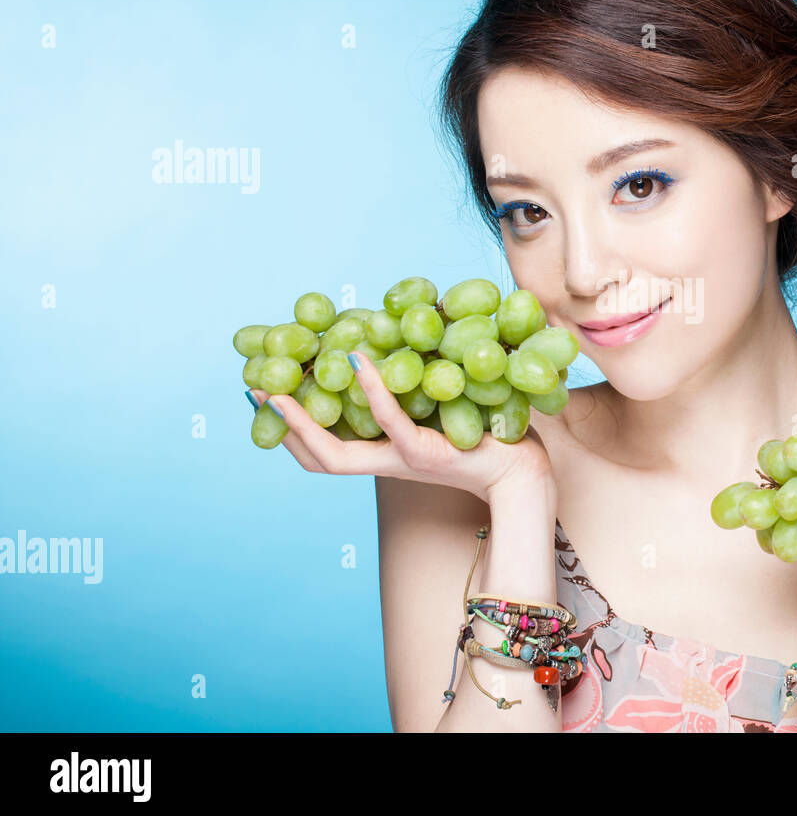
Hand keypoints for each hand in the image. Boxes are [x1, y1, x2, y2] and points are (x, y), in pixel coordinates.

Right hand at [249, 351, 552, 500]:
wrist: (522, 470)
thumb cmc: (486, 436)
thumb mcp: (439, 409)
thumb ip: (413, 388)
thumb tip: (392, 344)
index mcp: (384, 455)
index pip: (324, 451)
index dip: (291, 428)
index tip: (267, 394)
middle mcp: (386, 462)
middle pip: (318, 458)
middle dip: (282, 426)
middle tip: (255, 389)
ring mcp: (402, 459)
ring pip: (338, 450)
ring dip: (305, 416)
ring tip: (279, 384)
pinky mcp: (425, 451)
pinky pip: (388, 418)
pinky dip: (371, 388)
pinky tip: (356, 358)